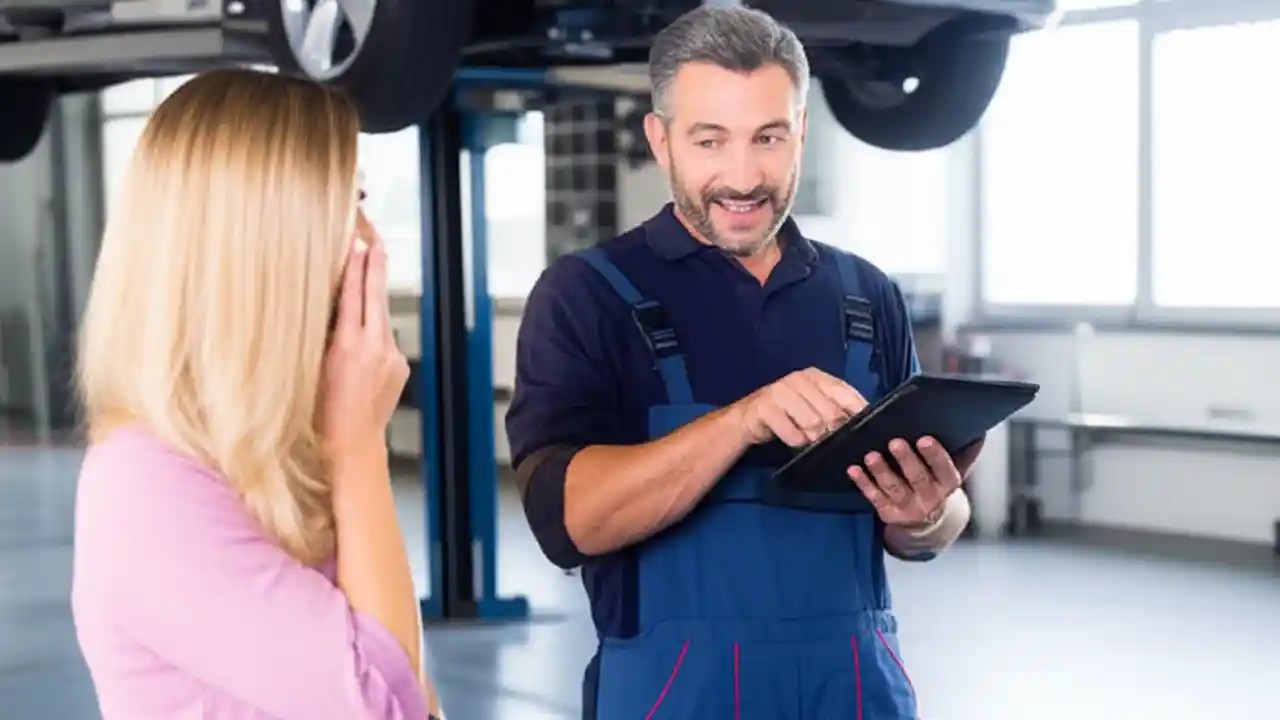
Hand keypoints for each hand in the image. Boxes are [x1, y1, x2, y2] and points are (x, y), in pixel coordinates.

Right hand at [319, 212, 408, 464]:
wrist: (352, 446)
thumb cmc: (321, 413)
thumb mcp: (311, 369)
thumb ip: (323, 337)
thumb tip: (328, 309)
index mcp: (348, 345)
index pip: (352, 296)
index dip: (355, 268)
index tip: (358, 243)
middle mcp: (375, 346)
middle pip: (375, 297)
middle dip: (374, 267)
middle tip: (374, 240)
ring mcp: (391, 356)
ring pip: (380, 319)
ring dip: (372, 300)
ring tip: (365, 278)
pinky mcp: (400, 366)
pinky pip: (385, 341)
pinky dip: (374, 333)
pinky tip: (362, 340)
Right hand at [733, 368, 867, 446]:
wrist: (747, 417)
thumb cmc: (786, 412)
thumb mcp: (812, 404)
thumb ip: (834, 406)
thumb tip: (864, 420)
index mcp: (814, 376)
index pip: (843, 391)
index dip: (858, 409)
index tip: (869, 427)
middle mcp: (798, 379)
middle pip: (830, 411)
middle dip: (835, 430)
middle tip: (835, 442)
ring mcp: (780, 392)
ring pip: (812, 423)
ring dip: (816, 438)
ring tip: (813, 442)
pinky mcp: (765, 409)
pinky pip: (791, 433)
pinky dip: (797, 442)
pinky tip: (796, 442)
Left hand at [847, 436, 983, 526]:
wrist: (929, 524)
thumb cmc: (939, 486)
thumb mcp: (953, 473)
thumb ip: (965, 454)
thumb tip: (979, 432)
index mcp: (948, 484)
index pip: (945, 469)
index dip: (935, 455)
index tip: (924, 439)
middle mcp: (930, 498)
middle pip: (917, 478)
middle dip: (906, 460)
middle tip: (894, 442)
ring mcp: (908, 508)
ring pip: (894, 488)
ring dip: (881, 471)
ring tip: (870, 455)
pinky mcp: (889, 514)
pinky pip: (875, 498)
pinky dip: (863, 483)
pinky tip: (853, 469)